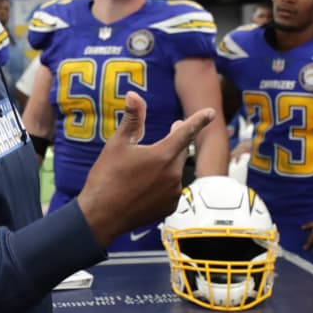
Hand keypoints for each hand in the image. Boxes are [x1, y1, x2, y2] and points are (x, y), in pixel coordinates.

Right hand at [76, 92, 214, 246]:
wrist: (101, 216)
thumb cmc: (107, 177)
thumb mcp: (117, 144)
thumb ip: (132, 119)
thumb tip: (133, 95)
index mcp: (162, 155)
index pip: (186, 132)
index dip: (199, 120)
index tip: (211, 113)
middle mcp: (173, 174)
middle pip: (180, 151)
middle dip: (176, 141)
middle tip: (171, 130)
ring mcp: (173, 193)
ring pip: (175, 171)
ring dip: (166, 165)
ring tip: (143, 169)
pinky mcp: (170, 208)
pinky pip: (171, 190)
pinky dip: (163, 184)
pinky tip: (145, 187)